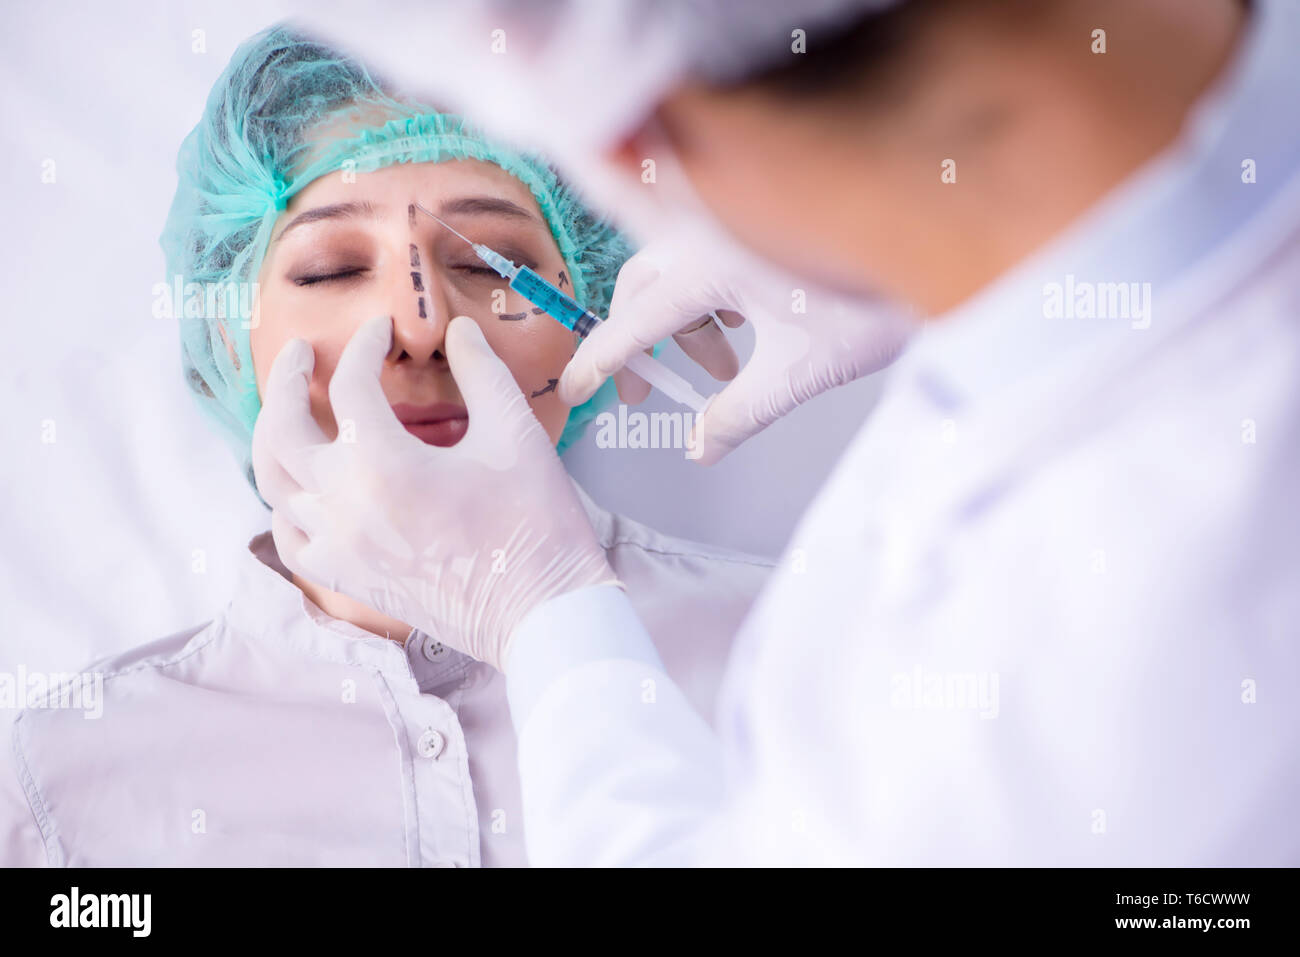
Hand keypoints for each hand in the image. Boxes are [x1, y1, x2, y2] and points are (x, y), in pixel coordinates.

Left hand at [251, 315, 621, 671]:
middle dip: (286, 379)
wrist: (539, 611)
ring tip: (290, 411)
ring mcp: (338, 547)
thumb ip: (482, 372)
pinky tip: (305, 486)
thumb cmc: (535, 523)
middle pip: (282, 429)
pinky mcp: (348, 578)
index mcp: (383, 464)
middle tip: (301, 351)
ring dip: (275, 437)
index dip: (366, 346)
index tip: (386, 330)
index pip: (351, 385)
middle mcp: (344, 505)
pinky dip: (287, 503)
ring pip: (274, 482)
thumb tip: (459, 331)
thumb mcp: (516, 435)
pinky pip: (290, 536)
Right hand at [559, 232, 914, 465]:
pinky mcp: (754, 214)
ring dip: (681, 321)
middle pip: (641, 287)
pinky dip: (709, 294)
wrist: (935, 237)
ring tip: (720, 366)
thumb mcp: (800, 371)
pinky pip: (705, 251)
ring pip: (673, 268)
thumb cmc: (875, 296)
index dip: (599, 363)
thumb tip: (701, 449)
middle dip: (638, 341)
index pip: (632, 323)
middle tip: (648, 390)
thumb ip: (741, 414)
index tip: (578, 390)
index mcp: (705, 266)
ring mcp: (729, 216)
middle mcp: (705, 228)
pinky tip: (743, 323)